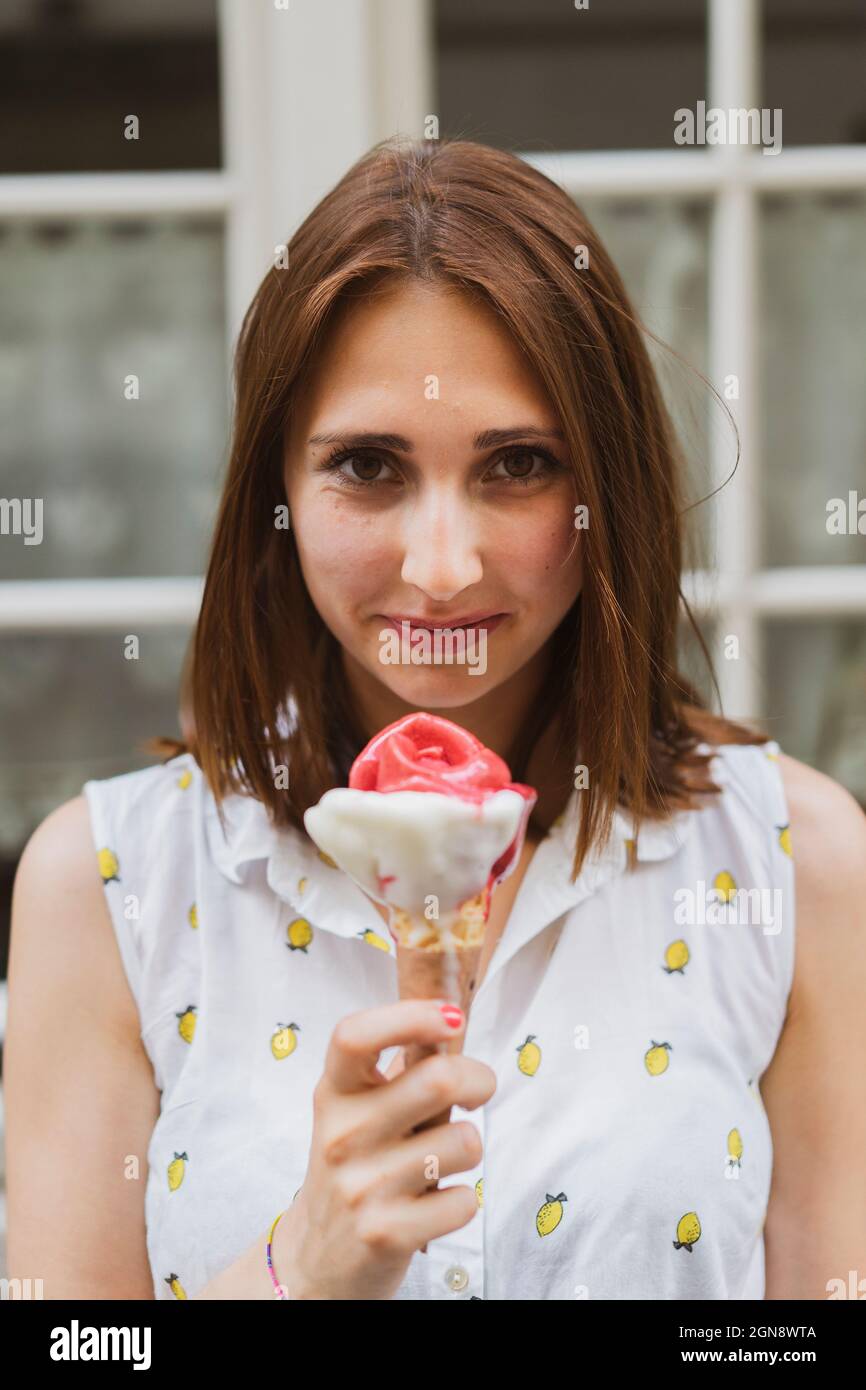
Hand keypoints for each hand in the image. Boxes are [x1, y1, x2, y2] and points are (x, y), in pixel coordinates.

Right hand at [272, 998, 495, 1298]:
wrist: (317, 1256)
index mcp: (335, 1092)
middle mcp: (342, 1134)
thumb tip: (447, 1019)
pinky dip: (463, 1200)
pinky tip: (435, 1203)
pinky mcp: (386, 1233)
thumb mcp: (358, 1109)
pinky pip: (464, 1201)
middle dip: (479, 1080)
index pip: (355, 1036)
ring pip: (464, 1142)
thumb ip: (399, 1070)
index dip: (410, 1015)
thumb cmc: (355, 1164)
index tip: (452, 1017)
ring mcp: (362, 1186)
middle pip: (438, 1079)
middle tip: (477, 1091)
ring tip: (439, 1160)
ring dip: (468, 1148)